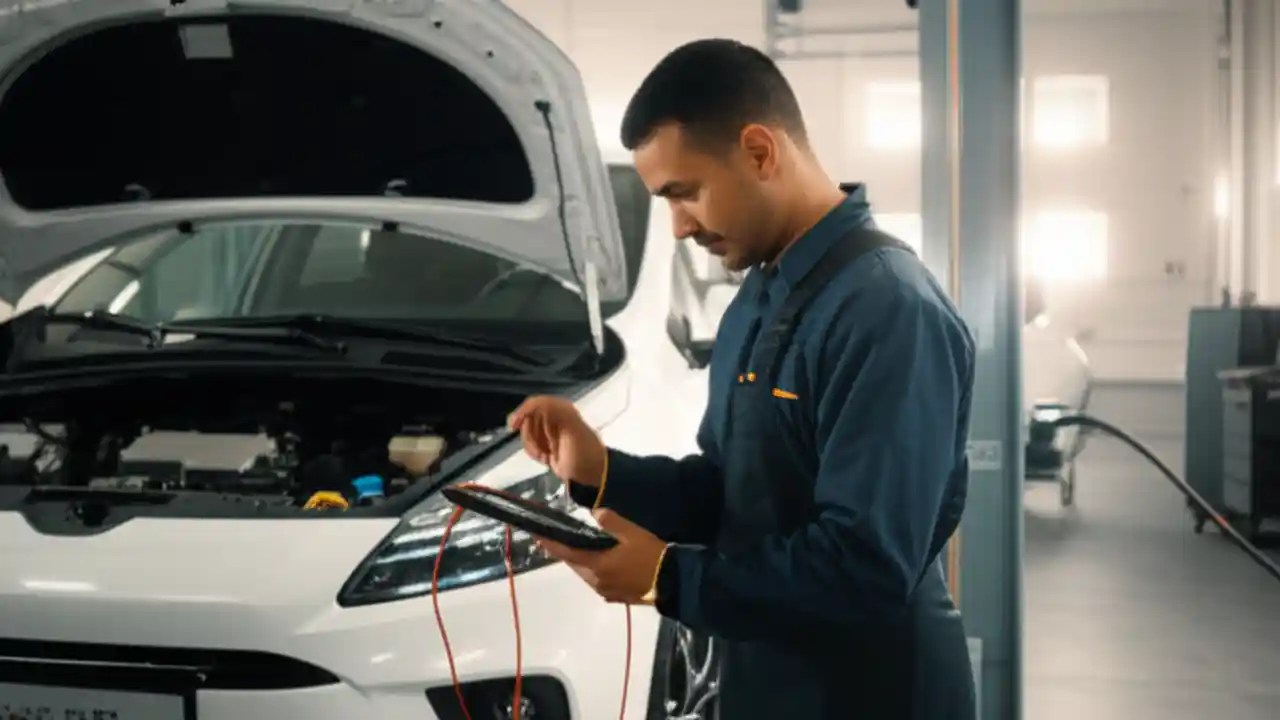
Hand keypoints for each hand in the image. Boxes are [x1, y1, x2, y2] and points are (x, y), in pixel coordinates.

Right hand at [508, 395, 606, 488]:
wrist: (591, 474)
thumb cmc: (583, 451)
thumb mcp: (571, 426)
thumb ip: (551, 409)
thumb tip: (529, 404)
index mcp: (560, 408)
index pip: (533, 403)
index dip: (522, 413)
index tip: (513, 426)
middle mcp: (553, 417)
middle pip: (526, 420)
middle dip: (531, 437)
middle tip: (544, 448)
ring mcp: (548, 432)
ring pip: (526, 434)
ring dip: (534, 447)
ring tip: (548, 455)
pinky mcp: (546, 445)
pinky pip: (530, 446)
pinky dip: (535, 454)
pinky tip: (547, 459)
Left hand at [537, 509, 668, 604]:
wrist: (673, 582)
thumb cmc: (651, 555)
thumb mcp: (633, 533)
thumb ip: (611, 522)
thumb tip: (595, 512)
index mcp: (598, 565)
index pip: (567, 553)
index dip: (551, 544)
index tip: (538, 536)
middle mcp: (597, 581)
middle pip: (575, 565)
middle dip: (566, 552)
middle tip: (558, 538)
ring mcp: (607, 591)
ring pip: (586, 575)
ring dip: (581, 562)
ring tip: (580, 548)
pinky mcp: (617, 597)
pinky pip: (598, 582)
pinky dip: (594, 571)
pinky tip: (602, 563)